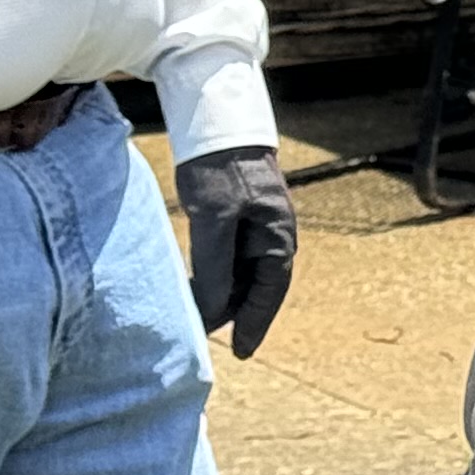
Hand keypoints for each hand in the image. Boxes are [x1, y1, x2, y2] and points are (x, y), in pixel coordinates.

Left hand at [179, 145, 296, 355]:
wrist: (215, 122)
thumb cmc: (218, 167)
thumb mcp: (214, 218)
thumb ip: (216, 267)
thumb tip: (213, 308)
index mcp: (278, 236)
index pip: (270, 292)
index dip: (254, 324)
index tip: (240, 352)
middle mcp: (273, 235)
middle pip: (256, 286)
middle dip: (234, 313)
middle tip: (205, 337)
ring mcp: (256, 226)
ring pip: (241, 274)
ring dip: (222, 296)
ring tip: (197, 317)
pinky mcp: (237, 217)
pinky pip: (230, 258)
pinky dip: (215, 276)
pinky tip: (196, 286)